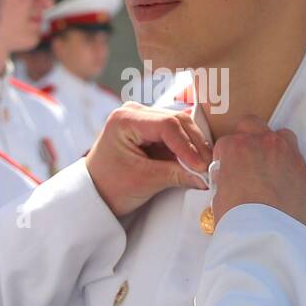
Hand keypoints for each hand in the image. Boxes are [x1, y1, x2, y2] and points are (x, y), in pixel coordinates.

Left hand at [85, 103, 211, 216]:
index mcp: (125, 119)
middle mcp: (134, 111)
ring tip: (205, 166)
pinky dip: (187, 147)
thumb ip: (176, 175)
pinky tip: (197, 161)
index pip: (167, 125)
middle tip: (209, 167)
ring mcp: (143, 118)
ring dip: (194, 146)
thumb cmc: (110, 186)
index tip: (201, 166)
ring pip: (180, 126)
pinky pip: (176, 134)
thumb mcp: (144, 181)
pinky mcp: (151, 129)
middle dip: (195, 144)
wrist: (95, 194)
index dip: (188, 146)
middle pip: (176, 121)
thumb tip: (206, 178)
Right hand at [211, 116, 305, 229]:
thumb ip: (225, 181)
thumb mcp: (219, 199)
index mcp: (236, 148)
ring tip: (267, 165)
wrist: (271, 237)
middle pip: (251, 124)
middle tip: (243, 157)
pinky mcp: (304, 170)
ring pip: (280, 136)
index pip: (225, 144)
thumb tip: (229, 181)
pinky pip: (295, 157)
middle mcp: (263, 143)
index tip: (225, 169)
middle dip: (245, 136)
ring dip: (272, 145)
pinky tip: (282, 182)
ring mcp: (287, 154)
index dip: (223, 158)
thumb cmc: (240, 220)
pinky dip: (288, 165)